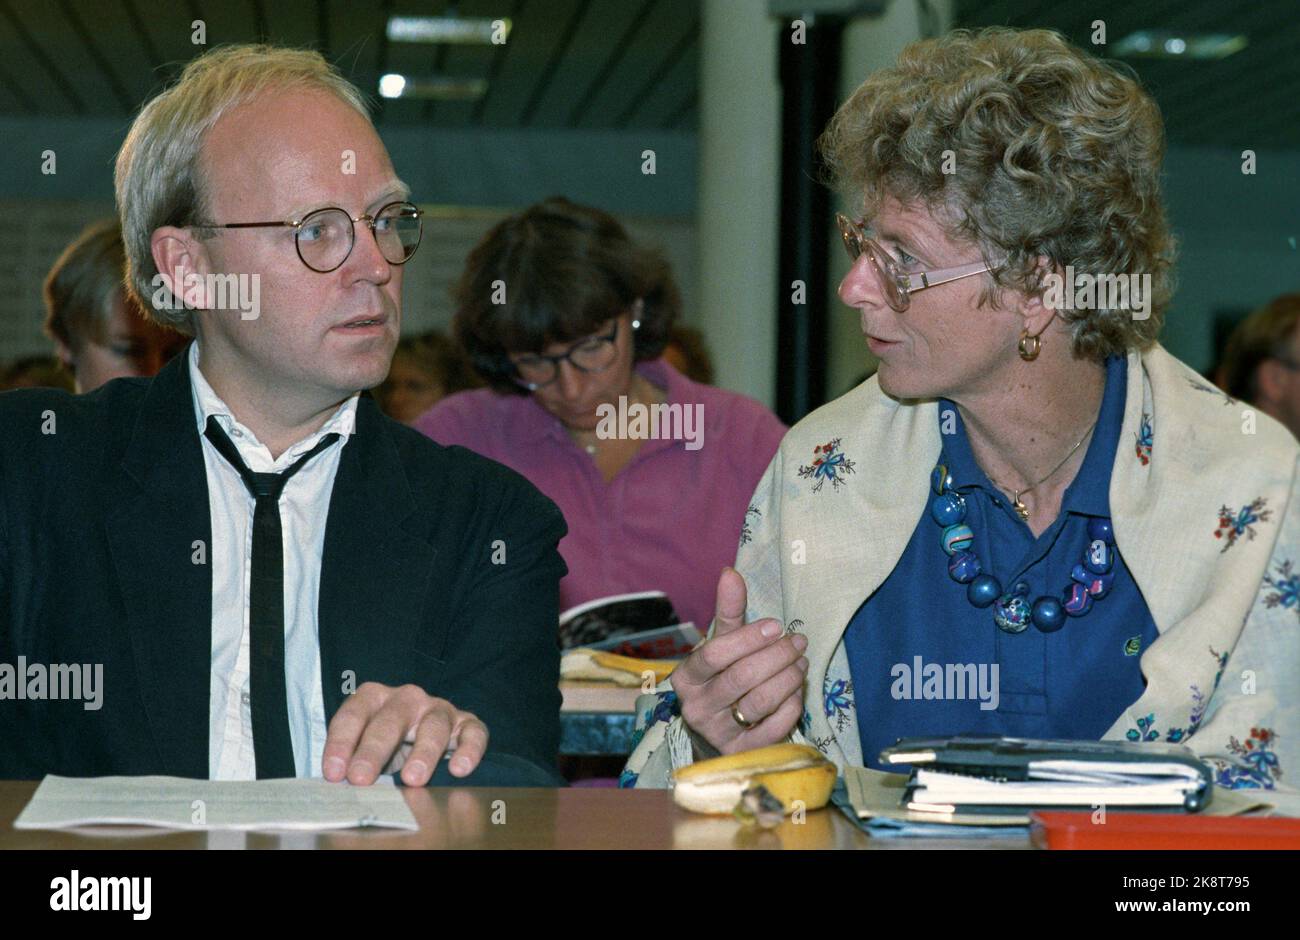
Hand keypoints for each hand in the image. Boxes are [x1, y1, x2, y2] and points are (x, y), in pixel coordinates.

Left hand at [322, 682, 488, 786]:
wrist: (422, 737)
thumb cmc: (386, 745)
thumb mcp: (364, 749)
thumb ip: (351, 762)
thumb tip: (338, 788)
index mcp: (373, 697)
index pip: (353, 715)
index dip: (341, 743)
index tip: (334, 774)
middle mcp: (407, 698)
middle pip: (390, 720)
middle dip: (373, 750)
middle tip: (360, 779)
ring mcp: (438, 709)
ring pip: (433, 725)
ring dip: (423, 752)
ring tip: (412, 779)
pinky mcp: (466, 723)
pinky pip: (473, 732)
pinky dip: (469, 749)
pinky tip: (459, 769)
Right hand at [673, 567, 807, 754]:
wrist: (720, 730)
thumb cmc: (723, 677)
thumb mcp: (722, 644)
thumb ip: (728, 611)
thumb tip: (731, 573)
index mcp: (686, 678)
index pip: (715, 653)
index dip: (749, 638)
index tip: (776, 626)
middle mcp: (696, 708)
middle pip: (741, 678)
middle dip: (777, 656)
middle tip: (798, 641)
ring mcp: (718, 734)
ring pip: (759, 703)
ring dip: (788, 678)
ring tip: (801, 663)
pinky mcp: (742, 752)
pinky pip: (774, 728)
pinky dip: (791, 705)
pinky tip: (797, 690)